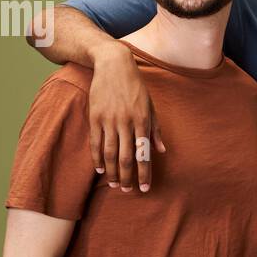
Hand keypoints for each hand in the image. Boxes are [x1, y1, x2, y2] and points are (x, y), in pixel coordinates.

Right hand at [89, 43, 166, 192]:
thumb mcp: (150, 106)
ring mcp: (109, 120)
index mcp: (142, 121)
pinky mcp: (95, 116)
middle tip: (128, 190)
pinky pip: (96, 142)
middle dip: (127, 177)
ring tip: (114, 184)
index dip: (144, 173)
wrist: (113, 65)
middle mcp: (125, 122)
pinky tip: (100, 169)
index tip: (145, 188)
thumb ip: (155, 130)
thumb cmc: (135, 87)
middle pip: (125, 157)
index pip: (143, 154)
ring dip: (112, 171)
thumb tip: (161, 151)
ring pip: (110, 153)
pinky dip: (97, 157)